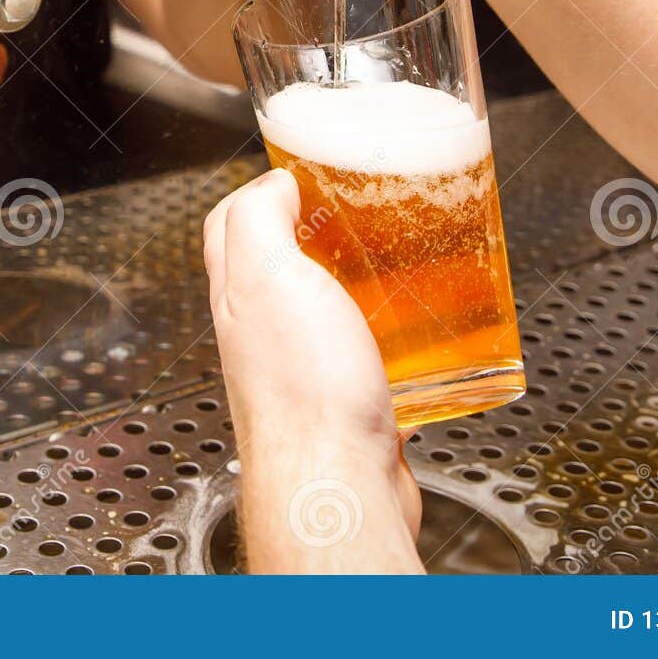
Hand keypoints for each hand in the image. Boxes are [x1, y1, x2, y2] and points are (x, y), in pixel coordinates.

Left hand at [204, 169, 421, 570]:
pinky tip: (426, 335)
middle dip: (324, 236)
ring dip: (368, 289)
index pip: (231, 226)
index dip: (263, 192)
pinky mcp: (352, 406)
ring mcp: (308, 371)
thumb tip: (269, 182)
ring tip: (405, 268)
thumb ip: (257, 219)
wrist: (338, 484)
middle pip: (286, 266)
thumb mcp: (266, 273)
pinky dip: (401, 343)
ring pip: (334, 312)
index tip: (304, 174)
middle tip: (366, 217)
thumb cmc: (302, 392)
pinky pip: (375, 360)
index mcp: (239, 297)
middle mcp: (265, 335)